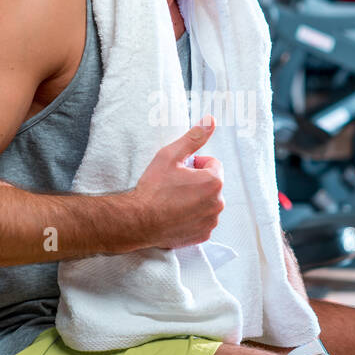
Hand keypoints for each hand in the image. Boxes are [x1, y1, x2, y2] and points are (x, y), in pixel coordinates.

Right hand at [133, 116, 224, 249]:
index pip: (212, 163)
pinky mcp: (203, 235)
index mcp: (214, 182)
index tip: (179, 170)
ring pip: (207, 202)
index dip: (195, 164)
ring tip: (173, 201)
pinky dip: (192, 216)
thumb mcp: (170, 155)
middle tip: (174, 186)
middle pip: (211, 184)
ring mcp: (211, 221)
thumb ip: (194, 137)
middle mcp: (218, 203)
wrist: (137, 221)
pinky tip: (175, 214)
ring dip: (196, 199)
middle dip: (197, 182)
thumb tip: (211, 119)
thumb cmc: (153, 188)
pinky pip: (202, 219)